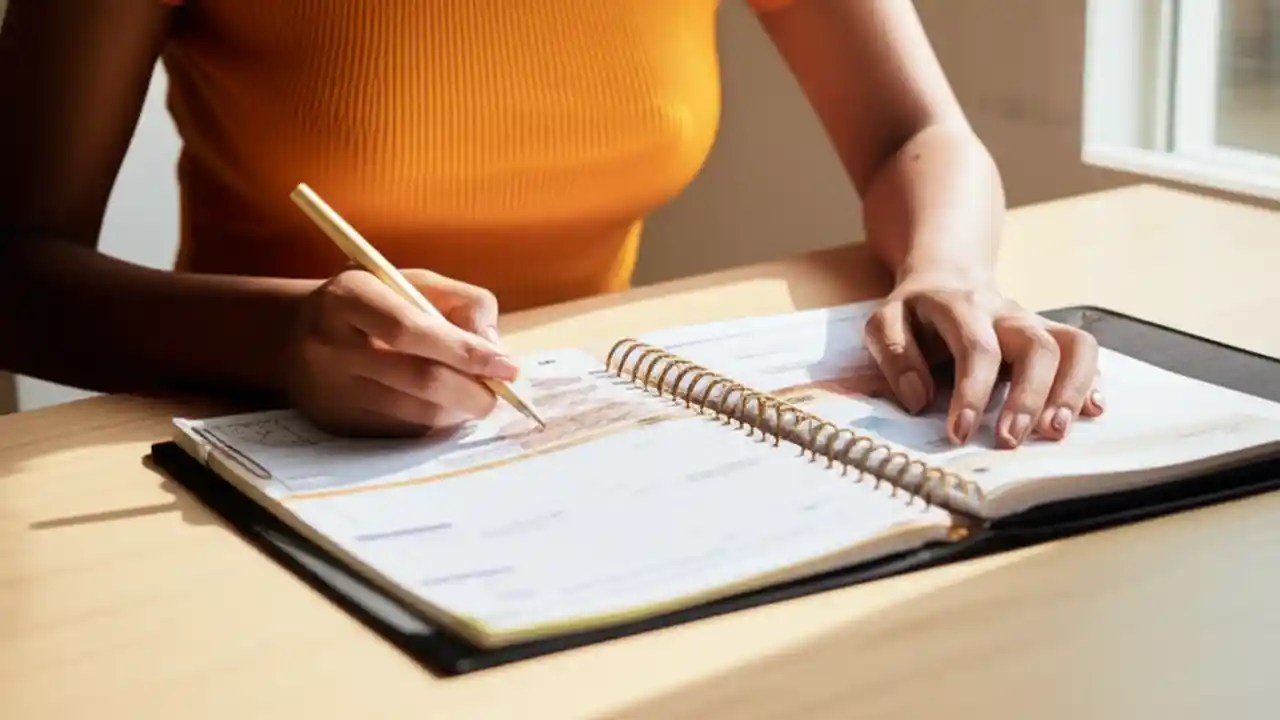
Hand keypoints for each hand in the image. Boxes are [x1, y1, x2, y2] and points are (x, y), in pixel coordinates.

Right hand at [281, 268, 518, 435]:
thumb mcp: (414, 282)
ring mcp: (330, 391)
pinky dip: (434, 422)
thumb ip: (465, 304)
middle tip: (498, 393)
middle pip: (419, 379)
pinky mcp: (336, 425)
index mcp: (349, 297)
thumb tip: (495, 350)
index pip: (411, 329)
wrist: (292, 336)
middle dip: (473, 391)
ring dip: (458, 410)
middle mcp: (331, 345)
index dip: (465, 351)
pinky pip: (403, 432)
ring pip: (417, 413)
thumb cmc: (374, 303)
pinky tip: (440, 406)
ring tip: (472, 396)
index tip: (507, 366)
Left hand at [863, 272, 1103, 448]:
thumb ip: (893, 354)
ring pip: (1074, 346)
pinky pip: (1085, 353)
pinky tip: (1090, 412)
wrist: (948, 278)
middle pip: (1037, 347)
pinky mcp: (1051, 336)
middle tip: (1010, 441)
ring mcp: (1035, 324)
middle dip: (1028, 398)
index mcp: (963, 307)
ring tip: (1055, 433)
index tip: (959, 434)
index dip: (972, 393)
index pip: (977, 349)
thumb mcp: (884, 322)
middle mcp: (1007, 314)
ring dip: (1070, 391)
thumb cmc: (915, 313)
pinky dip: (1091, 382)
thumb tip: (917, 398)